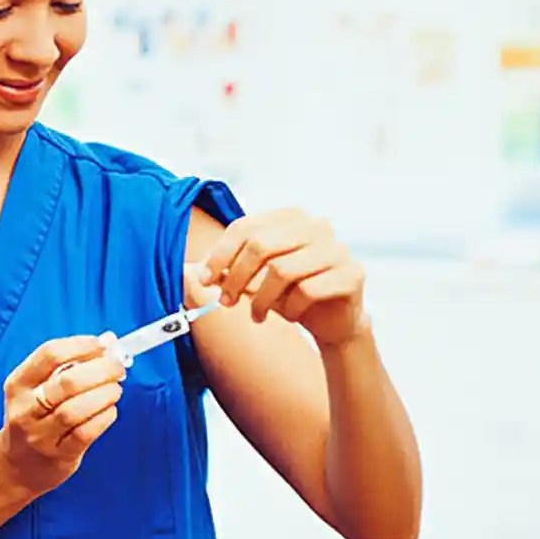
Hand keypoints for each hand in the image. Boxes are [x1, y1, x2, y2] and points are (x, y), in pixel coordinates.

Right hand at [0, 334, 125, 494]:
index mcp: (19, 383)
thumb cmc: (36, 417)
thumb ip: (70, 364)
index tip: (103, 345)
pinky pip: (85, 433)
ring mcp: (40, 434)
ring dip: (104, 394)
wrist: (17, 466)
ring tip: (115, 389)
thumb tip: (108, 341)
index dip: (81, 345)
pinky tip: (110, 410)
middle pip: (67, 382)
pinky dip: (104, 417)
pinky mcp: (58, 455)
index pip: (50, 355)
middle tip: (117, 368)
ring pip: (76, 409)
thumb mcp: (39, 388)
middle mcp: (25, 408)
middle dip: (101, 370)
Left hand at [198, 208, 368, 346]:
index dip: (220, 254)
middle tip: (226, 302)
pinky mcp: (352, 275)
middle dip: (236, 277)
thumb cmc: (290, 293)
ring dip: (261, 300)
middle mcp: (317, 226)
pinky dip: (290, 309)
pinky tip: (290, 316)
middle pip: (261, 246)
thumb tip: (187, 271)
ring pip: (283, 270)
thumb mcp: (253, 280)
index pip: (246, 227)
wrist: (334, 321)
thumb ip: (225, 271)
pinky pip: (308, 291)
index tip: (205, 279)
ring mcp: (337, 249)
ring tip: (257, 315)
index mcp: (292, 217)